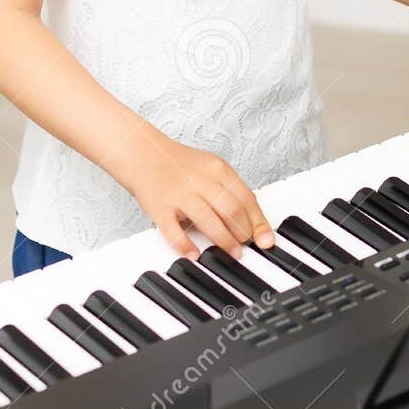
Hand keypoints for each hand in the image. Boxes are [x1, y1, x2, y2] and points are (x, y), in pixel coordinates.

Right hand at [112, 133, 273, 260]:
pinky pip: (173, 230)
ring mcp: (179, 194)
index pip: (246, 198)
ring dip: (225, 241)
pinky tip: (195, 254)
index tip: (266, 240)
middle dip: (244, 233)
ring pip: (208, 220)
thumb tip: (253, 220)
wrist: (143, 153)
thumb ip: (230, 190)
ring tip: (234, 253)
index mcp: (218, 169)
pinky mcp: (159, 207)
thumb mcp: (211, 168)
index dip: (259, 222)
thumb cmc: (180, 165)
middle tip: (248, 247)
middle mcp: (200, 180)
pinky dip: (185, 245)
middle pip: (231, 209)